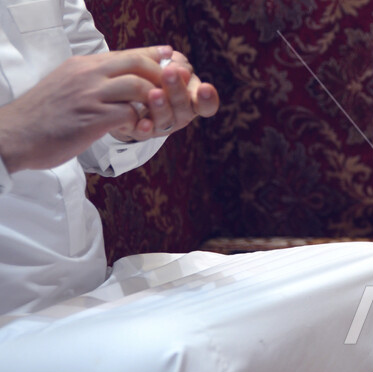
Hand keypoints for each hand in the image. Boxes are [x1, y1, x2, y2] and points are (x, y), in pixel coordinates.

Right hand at [0, 46, 168, 171]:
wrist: (14, 134)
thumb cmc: (42, 116)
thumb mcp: (66, 85)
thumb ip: (90, 80)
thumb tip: (115, 79)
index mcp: (82, 65)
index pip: (126, 53)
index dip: (152, 55)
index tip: (170, 56)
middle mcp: (87, 74)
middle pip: (137, 64)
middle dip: (161, 76)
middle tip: (174, 89)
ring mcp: (89, 95)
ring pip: (138, 87)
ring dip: (154, 101)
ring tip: (157, 113)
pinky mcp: (92, 118)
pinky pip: (130, 114)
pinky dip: (140, 122)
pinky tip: (139, 130)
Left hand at [110, 49, 219, 142]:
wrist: (125, 92)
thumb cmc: (151, 74)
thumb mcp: (162, 63)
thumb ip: (168, 60)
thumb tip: (168, 53)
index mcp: (191, 98)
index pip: (206, 104)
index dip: (208, 98)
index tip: (205, 88)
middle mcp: (180, 115)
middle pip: (185, 108)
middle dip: (177, 90)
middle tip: (170, 72)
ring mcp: (162, 125)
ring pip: (166, 120)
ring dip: (162, 107)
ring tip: (155, 93)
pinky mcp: (141, 132)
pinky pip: (144, 133)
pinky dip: (145, 129)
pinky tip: (144, 122)